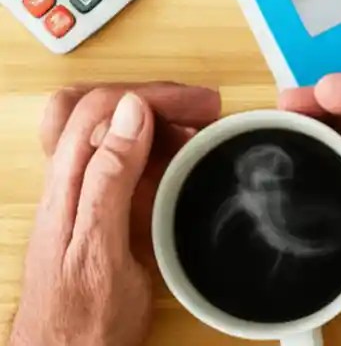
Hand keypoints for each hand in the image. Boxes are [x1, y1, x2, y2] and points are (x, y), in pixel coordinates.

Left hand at [10, 83, 221, 345]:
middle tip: (200, 108)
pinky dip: (153, 149)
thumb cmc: (81, 320)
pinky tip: (179, 160)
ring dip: (153, 119)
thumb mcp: (101, 246)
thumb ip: (110, 176)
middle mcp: (67, 183)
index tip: (197, 106)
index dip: (151, 95)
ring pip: (106, 132)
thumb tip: (131, 110)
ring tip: (197, 129)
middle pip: (95, 109)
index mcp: (66, 185)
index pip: (99, 108)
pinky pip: (120, 162)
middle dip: (151, 95)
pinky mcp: (96, 213)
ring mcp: (80, 196)